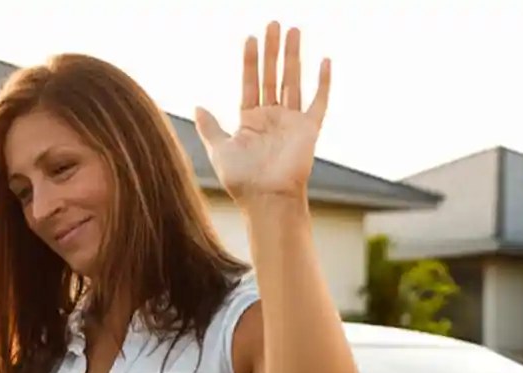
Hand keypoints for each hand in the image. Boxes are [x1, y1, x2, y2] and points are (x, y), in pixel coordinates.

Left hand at [194, 22, 330, 204]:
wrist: (267, 200)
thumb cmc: (242, 180)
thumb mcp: (219, 150)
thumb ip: (210, 127)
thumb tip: (198, 106)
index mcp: (251, 120)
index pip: (251, 82)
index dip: (251, 61)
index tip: (251, 38)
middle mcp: (272, 117)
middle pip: (273, 75)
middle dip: (273, 49)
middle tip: (274, 23)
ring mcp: (291, 122)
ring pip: (293, 80)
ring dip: (293, 56)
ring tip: (294, 30)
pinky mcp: (309, 130)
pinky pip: (318, 102)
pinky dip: (323, 83)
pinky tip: (324, 61)